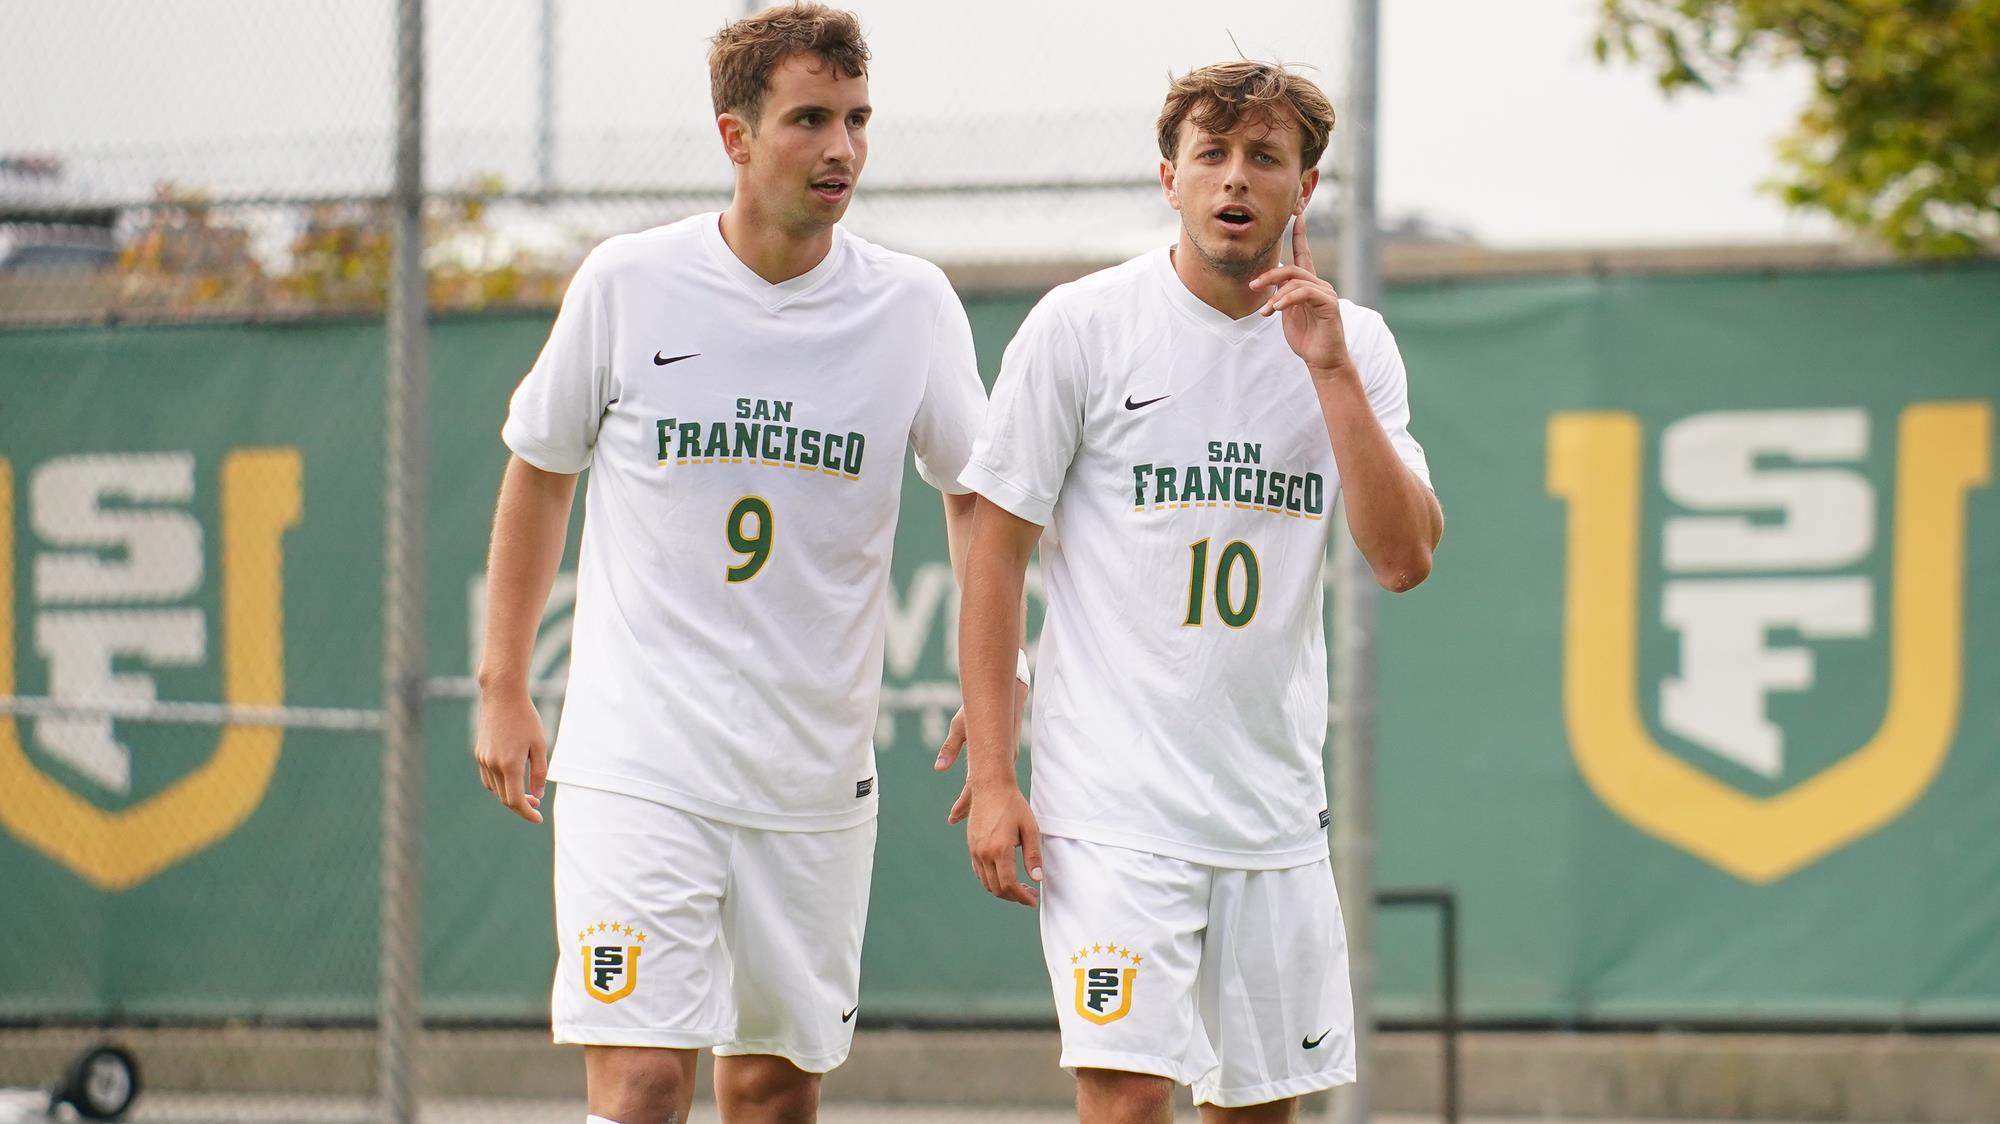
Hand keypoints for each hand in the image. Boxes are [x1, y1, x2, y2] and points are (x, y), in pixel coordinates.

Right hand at [474, 689, 548, 823]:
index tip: (538, 818)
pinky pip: (488, 778)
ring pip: (495, 789)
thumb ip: (539, 772)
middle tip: (536, 804)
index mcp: (510, 765)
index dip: (527, 813)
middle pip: (504, 799)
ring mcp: (483, 760)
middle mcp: (493, 765)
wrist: (502, 696)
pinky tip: (512, 780)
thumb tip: (537, 795)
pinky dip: (500, 785)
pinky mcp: (479, 754)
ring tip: (527, 793)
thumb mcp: (540, 745)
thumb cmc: (526, 718)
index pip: (516, 801)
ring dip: (510, 795)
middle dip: (521, 806)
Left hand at [935, 678, 1029, 825]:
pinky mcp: (1007, 755)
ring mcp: (1005, 760)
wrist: (1007, 694)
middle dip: (969, 806)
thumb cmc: (979, 708)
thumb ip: (949, 748)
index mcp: (988, 758)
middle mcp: (1000, 763)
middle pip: (983, 792)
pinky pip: (996, 776)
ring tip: (962, 811)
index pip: (973, 789)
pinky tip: (979, 792)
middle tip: (953, 820)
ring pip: (990, 785)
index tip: (951, 818)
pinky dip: (986, 786)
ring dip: (977, 798)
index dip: (962, 805)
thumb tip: (938, 769)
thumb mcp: (960, 726)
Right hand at [965, 785, 1042, 906]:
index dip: (1021, 897)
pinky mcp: (971, 846)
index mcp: (1000, 849)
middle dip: (1013, 896)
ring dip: (1002, 890)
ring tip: (1018, 886)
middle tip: (1029, 894)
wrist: (990, 787)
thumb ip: (1033, 855)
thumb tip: (1036, 878)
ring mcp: (975, 850)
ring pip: (986, 883)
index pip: (1009, 884)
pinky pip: (979, 872)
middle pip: (996, 888)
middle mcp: (984, 853)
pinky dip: (991, 880)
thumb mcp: (1030, 828)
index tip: (1032, 900)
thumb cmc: (1013, 805)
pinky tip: (1005, 875)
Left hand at [1251, 219, 1355, 379]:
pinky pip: (1305, 293)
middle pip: (1292, 268)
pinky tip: (1276, 309)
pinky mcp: (1329, 304)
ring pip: (1297, 280)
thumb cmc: (1306, 337)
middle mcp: (1319, 285)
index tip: (1297, 215)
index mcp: (1309, 285)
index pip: (1304, 255)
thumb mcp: (1287, 313)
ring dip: (1276, 294)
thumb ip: (1281, 296)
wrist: (1322, 359)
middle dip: (1270, 275)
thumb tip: (1270, 285)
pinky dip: (1288, 299)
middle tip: (1253, 285)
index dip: (1300, 235)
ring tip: (1265, 311)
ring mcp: (1326, 293)